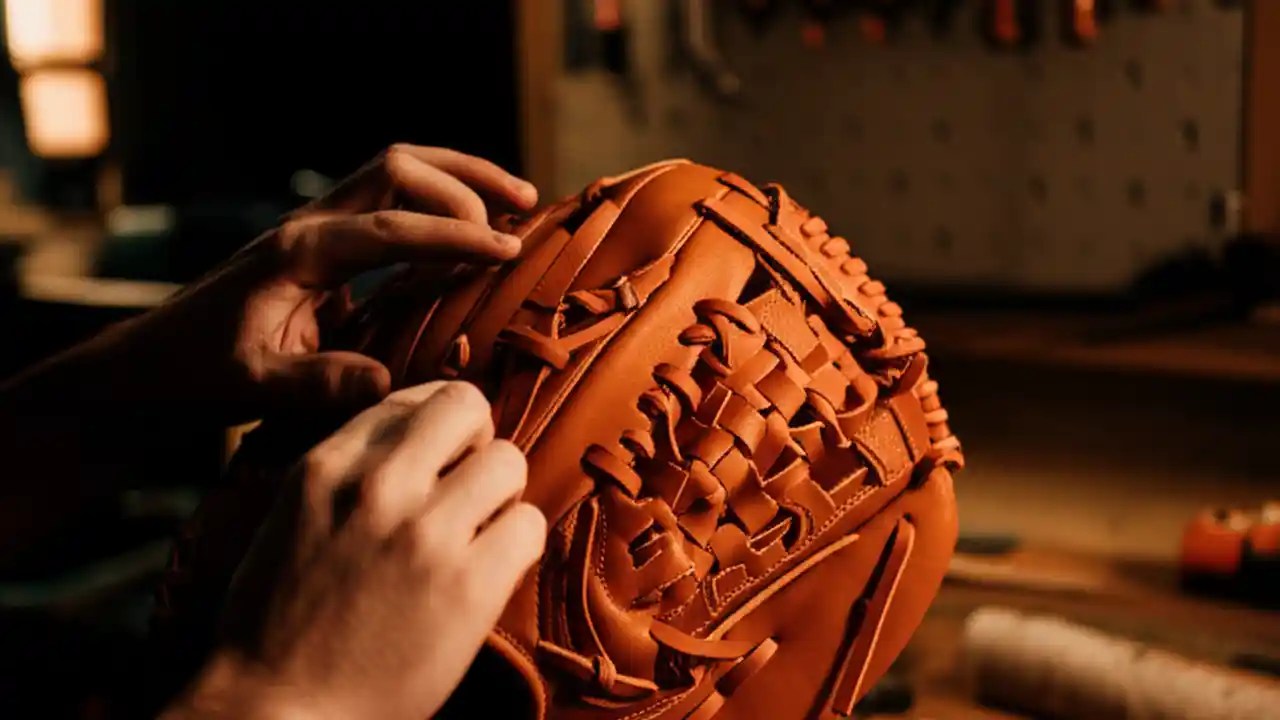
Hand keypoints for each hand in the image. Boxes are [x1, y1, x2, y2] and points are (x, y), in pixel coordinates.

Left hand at [106, 145, 537, 422]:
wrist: (147, 368)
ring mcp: (315, 231)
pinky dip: (436, 208)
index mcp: (299, 253)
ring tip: (516, 200)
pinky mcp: (322, 249)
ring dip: (456, 179)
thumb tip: (388, 383)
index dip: (456, 233)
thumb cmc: (194, 377)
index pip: (394, 227)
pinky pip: (389, 207)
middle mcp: (310, 227)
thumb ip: (317, 383)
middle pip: (399, 167)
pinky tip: (469, 234)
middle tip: (522, 212)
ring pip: (394, 174)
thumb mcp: (251, 388)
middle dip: (466, 181)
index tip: (509, 250)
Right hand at [165, 381, 545, 719]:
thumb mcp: (292, 521)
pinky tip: (490, 573)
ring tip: (478, 536)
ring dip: (501, 497)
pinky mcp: (470, 587)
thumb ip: (347, 474)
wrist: (278, 713)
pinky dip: (518, 547)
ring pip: (509, 462)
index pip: (410, 398)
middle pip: (466, 406)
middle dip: (476, 442)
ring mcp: (427, 535)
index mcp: (326, 468)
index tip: (440, 457)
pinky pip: (529, 527)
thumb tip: (414, 443)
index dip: (436, 426)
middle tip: (468, 488)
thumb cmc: (278, 627)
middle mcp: (379, 488)